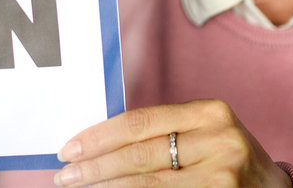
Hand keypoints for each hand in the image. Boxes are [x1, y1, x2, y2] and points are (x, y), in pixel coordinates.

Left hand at [54, 99, 292, 186]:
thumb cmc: (226, 157)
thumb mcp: (202, 132)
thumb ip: (163, 132)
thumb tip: (99, 143)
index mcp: (210, 112)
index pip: (141, 122)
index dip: (101, 136)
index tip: (71, 148)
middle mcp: (219, 140)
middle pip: (142, 155)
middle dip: (97, 167)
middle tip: (66, 175)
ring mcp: (223, 176)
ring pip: (150, 186)